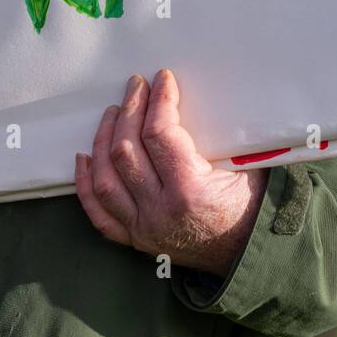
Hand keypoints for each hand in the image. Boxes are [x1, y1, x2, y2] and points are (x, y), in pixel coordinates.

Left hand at [74, 69, 268, 276]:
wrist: (249, 256)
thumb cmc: (251, 207)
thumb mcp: (247, 167)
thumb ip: (224, 135)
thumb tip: (202, 93)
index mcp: (190, 192)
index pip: (160, 134)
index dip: (159, 100)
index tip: (163, 79)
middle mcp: (159, 213)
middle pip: (126, 151)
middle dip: (130, 110)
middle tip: (136, 86)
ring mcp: (143, 229)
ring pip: (106, 179)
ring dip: (104, 139)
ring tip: (113, 112)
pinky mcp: (135, 239)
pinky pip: (99, 213)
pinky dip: (86, 184)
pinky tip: (85, 157)